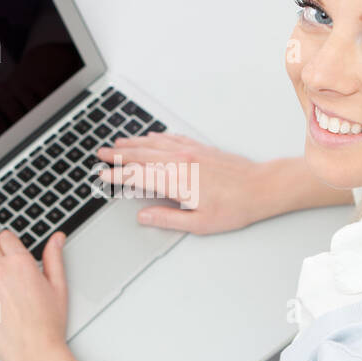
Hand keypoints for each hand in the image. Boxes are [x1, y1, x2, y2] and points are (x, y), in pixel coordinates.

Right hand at [95, 133, 277, 234]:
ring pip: (153, 144)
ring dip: (133, 143)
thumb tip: (144, 217)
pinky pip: (171, 138)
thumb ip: (167, 219)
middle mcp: (180, 161)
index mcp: (176, 180)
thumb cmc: (235, 207)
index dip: (116, 175)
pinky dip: (156, 137)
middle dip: (118, 155)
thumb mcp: (199, 223)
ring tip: (117, 143)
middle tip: (101, 154)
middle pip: (141, 155)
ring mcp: (190, 151)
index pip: (137, 175)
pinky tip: (149, 137)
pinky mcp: (200, 148)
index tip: (102, 176)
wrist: (260, 187)